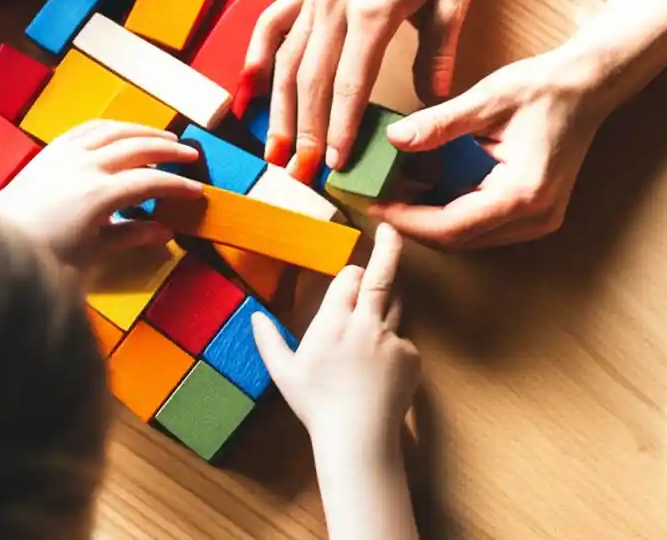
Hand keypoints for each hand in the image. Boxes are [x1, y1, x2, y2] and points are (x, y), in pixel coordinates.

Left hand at [0, 120, 202, 262]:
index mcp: (98, 195)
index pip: (150, 182)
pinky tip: (126, 132)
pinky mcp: (53, 149)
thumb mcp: (93, 252)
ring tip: (166, 139)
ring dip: (145, 132)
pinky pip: (90, 128)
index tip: (197, 191)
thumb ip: (132, 236)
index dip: (177, 185)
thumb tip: (166, 231)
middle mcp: (85, 166)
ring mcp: (67, 153)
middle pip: (137, 148)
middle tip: (192, 156)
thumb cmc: (45, 253)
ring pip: (115, 131)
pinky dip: (115, 127)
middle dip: (168, 151)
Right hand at [240, 0, 480, 182]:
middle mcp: (334, 0)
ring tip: (273, 150)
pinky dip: (255, 59)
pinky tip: (247, 95)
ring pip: (285, 58)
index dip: (340, 127)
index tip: (335, 163)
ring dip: (277, 109)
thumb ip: (438, 53)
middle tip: (300, 172)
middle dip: (304, 131)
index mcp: (373, 7)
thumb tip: (431, 105)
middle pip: (311, 78)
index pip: (349, 81)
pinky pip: (270, 24)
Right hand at [253, 224, 420, 449]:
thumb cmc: (316, 404)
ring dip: (388, 302)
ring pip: (397, 305)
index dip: (351, 275)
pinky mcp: (412, 356)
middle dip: (388, 247)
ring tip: (373, 322)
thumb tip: (254, 316)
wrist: (358, 436)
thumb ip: (268, 340)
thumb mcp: (284, 373)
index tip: (350, 277)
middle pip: (382, 275)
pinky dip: (393, 348)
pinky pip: (404, 341)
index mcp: (334, 320)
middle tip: (390, 229)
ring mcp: (393, 338)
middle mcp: (366, 321)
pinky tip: (379, 374)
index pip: (349, 278)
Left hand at [371, 47, 615, 249]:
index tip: (373, 204)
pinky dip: (448, 209)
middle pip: (457, 239)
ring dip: (428, 218)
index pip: (451, 226)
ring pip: (467, 236)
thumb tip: (394, 139)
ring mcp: (536, 221)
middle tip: (374, 197)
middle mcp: (534, 218)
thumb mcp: (487, 98)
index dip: (406, 219)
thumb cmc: (545, 88)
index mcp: (523, 194)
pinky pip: (480, 224)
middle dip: (412, 221)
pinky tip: (424, 186)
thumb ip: (439, 123)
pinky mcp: (532, 214)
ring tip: (392, 190)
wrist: (588, 86)